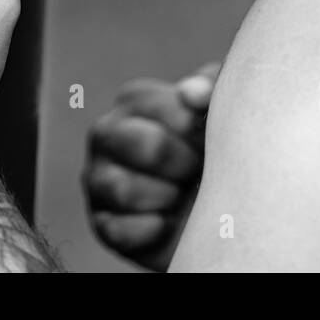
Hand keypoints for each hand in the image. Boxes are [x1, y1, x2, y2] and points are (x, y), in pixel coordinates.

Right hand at [82, 62, 220, 270]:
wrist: (214, 210)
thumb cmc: (216, 149)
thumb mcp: (220, 112)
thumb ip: (211, 89)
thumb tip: (191, 93)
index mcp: (135, 101)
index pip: (164, 108)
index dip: (197, 130)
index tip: (211, 140)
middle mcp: (108, 135)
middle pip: (145, 146)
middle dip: (183, 163)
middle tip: (198, 170)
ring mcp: (99, 179)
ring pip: (124, 190)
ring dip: (166, 198)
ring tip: (183, 197)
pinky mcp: (102, 223)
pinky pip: (119, 230)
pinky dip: (151, 230)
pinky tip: (169, 224)